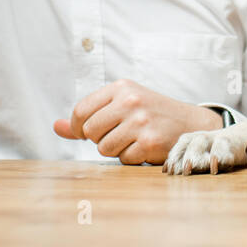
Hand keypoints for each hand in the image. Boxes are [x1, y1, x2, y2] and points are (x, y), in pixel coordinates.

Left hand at [52, 79, 221, 163]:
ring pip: (104, 148)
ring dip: (115, 150)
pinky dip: (131, 158)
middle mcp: (130, 100)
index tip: (88, 132)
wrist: (190, 123)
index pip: (81, 110)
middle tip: (117, 135)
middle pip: (90, 131)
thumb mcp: (121, 105)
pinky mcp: (150, 142)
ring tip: (132, 140)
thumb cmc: (151, 113)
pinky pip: (123, 159)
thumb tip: (56, 127)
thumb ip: (88, 116)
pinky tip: (144, 147)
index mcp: (121, 87)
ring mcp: (141, 121)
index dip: (79, 127)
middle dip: (99, 139)